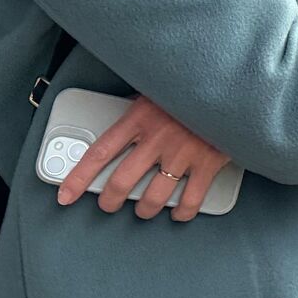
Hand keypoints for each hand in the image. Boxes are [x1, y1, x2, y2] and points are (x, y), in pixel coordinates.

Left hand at [57, 95, 231, 222]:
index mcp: (139, 117)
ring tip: (143, 209)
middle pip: (122, 182)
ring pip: (153, 197)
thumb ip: (140, 110)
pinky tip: (178, 213)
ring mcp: (183, 153)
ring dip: (144, 209)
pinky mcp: (208, 163)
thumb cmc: (191, 86)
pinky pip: (190, 200)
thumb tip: (123, 126)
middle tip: (107, 204)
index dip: (77, 178)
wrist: (232, 85)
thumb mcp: (157, 90)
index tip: (64, 195)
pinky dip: (182, 212)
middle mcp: (157, 139)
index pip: (99, 153)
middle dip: (109, 200)